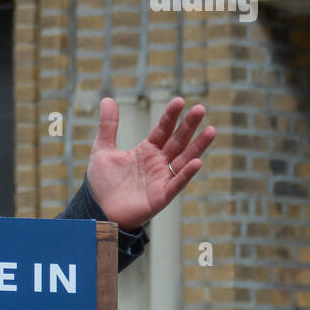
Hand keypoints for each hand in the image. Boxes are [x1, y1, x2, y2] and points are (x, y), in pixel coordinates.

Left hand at [84, 97, 214, 231]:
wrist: (97, 210)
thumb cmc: (102, 182)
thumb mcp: (102, 149)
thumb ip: (108, 126)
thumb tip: (107, 98)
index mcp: (146, 151)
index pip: (162, 130)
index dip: (170, 116)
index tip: (180, 101)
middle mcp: (158, 163)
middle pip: (177, 141)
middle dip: (188, 126)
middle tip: (200, 108)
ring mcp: (161, 179)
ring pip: (184, 160)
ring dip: (197, 147)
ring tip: (211, 130)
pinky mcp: (161, 196)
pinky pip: (176, 184)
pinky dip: (186, 174)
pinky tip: (197, 162)